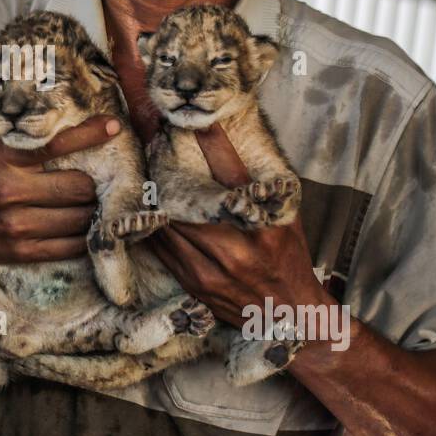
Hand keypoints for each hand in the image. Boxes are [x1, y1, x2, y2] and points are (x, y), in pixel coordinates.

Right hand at [0, 115, 121, 263]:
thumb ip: (23, 138)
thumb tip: (70, 123)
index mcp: (1, 158)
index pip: (57, 143)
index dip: (91, 134)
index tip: (115, 127)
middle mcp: (9, 190)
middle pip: (79, 186)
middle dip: (93, 183)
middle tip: (97, 179)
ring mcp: (15, 225)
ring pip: (80, 217)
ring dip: (93, 211)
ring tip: (94, 204)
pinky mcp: (20, 251)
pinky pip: (70, 246)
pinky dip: (84, 236)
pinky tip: (87, 228)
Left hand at [147, 124, 326, 328]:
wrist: (290, 317)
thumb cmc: (289, 259)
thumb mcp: (286, 219)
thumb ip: (261, 189)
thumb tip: (225, 150)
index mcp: (265, 226)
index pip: (232, 173)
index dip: (211, 141)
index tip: (195, 118)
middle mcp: (237, 248)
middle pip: (191, 196)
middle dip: (170, 165)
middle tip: (154, 138)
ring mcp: (212, 269)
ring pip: (170, 222)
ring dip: (156, 194)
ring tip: (146, 168)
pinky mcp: (194, 284)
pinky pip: (163, 247)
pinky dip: (155, 225)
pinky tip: (148, 207)